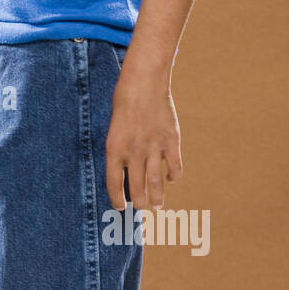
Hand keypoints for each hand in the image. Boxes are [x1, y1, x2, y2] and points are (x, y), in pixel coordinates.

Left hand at [105, 66, 183, 210]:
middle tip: (141, 207)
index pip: (114, 183)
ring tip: (158, 206)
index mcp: (115, 148)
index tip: (120, 207)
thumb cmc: (124, 102)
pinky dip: (173, 176)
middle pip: (137, 187)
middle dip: (139, 201)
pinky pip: (174, 166)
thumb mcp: (114, 128)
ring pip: (156, 182)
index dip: (117, 199)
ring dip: (157, 197)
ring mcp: (154, 147)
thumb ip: (121, 150)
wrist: (144, 82)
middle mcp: (134, 151)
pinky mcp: (171, 141)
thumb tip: (127, 171)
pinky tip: (170, 178)